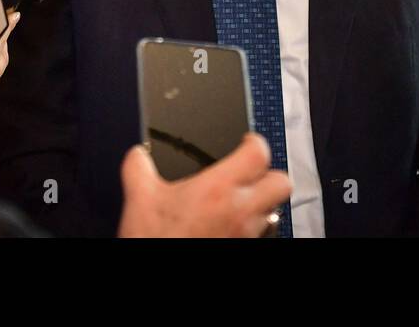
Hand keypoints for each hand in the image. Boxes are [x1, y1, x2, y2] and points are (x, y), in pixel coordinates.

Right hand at [117, 132, 292, 237]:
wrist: (156, 276)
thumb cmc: (156, 241)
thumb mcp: (139, 198)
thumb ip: (139, 167)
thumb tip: (138, 154)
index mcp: (218, 189)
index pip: (259, 154)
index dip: (256, 143)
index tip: (247, 142)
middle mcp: (240, 212)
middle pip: (281, 184)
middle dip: (269, 176)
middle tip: (251, 174)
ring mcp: (247, 236)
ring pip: (274, 212)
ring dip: (261, 204)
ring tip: (239, 203)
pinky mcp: (245, 250)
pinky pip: (262, 234)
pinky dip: (252, 227)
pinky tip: (231, 226)